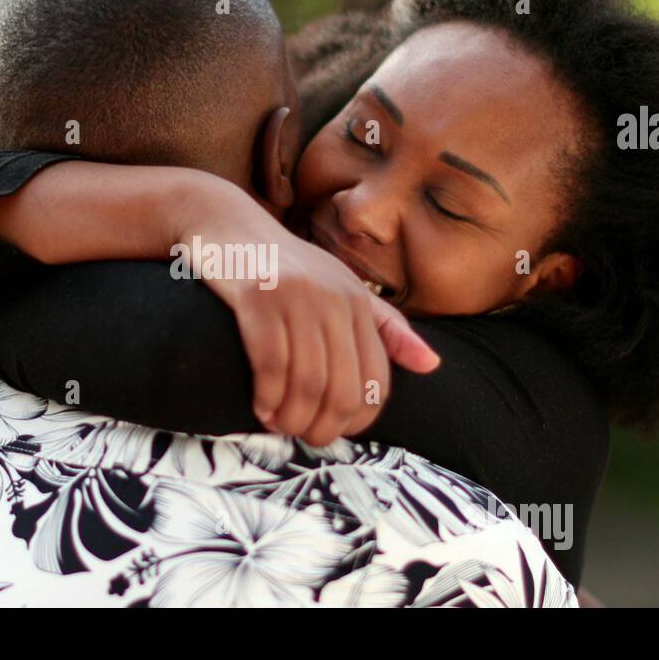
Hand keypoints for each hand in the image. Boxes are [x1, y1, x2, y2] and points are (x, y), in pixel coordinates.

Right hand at [182, 191, 439, 446]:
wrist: (225, 223)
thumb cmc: (284, 267)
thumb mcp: (341, 289)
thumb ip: (386, 328)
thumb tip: (433, 364)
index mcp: (359, 302)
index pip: (376, 382)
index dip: (356, 420)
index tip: (330, 429)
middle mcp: (334, 298)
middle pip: (343, 389)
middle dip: (323, 427)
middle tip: (302, 436)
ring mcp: (296, 296)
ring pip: (307, 382)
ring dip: (291, 417)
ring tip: (277, 425)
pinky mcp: (257, 295)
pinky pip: (270, 363)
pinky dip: (266, 396)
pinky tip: (260, 406)